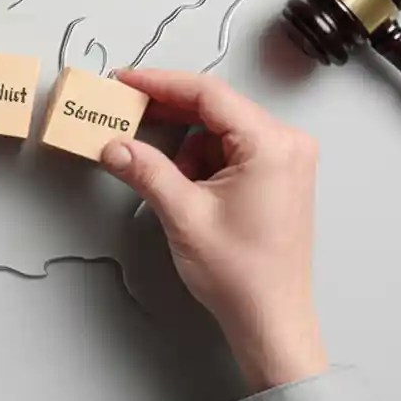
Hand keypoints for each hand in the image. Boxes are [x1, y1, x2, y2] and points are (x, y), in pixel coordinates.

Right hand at [100, 69, 325, 391]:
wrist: (270, 318)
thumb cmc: (243, 274)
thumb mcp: (184, 215)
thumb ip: (146, 171)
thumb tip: (115, 145)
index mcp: (271, 145)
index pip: (208, 94)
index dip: (160, 83)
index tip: (126, 82)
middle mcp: (285, 144)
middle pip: (215, 107)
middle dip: (168, 113)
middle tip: (126, 113)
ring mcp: (284, 159)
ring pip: (218, 130)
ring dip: (185, 146)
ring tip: (166, 180)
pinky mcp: (276, 176)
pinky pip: (229, 150)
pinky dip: (201, 161)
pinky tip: (184, 187)